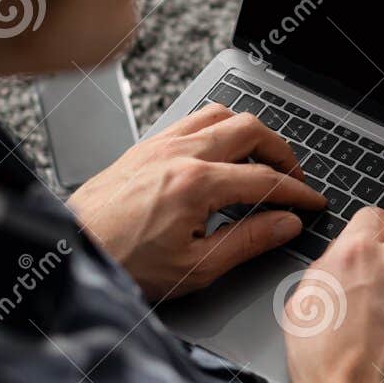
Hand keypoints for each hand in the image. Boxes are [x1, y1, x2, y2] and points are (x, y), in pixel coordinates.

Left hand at [67, 104, 324, 299]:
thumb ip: (248, 241)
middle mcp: (178, 154)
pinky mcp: (143, 147)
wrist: (70, 252)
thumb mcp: (195, 268)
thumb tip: (285, 224)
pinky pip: (191, 120)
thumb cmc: (123, 264)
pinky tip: (220, 154)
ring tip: (261, 160)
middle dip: (281, 151)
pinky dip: (217, 129)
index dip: (297, 191)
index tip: (313, 202)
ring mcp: (159, 145)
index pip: (266, 180)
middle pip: (250, 129)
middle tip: (293, 177)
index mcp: (196, 184)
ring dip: (249, 133)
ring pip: (220, 114)